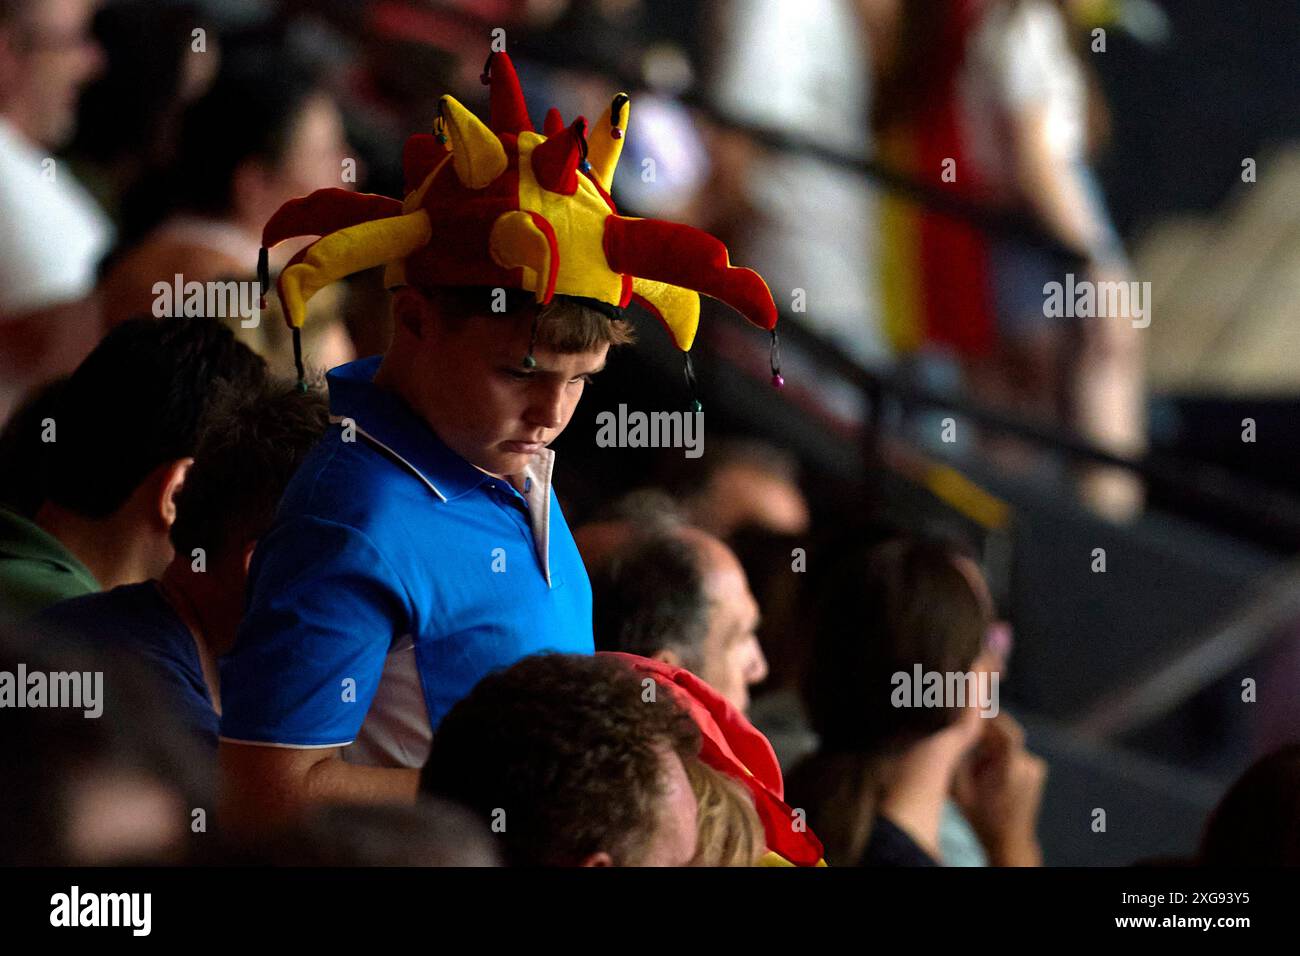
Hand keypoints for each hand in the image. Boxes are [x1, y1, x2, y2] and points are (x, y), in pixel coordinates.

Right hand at [951, 711, 1046, 865]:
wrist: (1009, 839)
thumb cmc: (981, 816)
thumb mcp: (959, 790)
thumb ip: (958, 759)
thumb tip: (954, 732)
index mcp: (1012, 771)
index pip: (1008, 733)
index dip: (991, 719)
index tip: (972, 714)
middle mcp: (1029, 766)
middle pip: (1006, 735)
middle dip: (986, 734)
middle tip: (967, 740)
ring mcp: (1036, 768)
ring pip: (1009, 743)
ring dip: (992, 746)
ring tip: (977, 765)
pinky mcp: (1038, 770)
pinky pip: (1015, 752)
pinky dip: (1001, 755)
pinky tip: (989, 772)